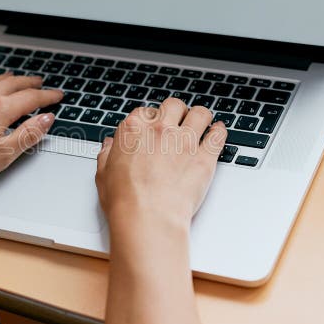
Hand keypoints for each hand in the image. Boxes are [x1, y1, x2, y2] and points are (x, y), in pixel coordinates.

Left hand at [0, 72, 62, 193]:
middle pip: (12, 84)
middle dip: (29, 82)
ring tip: (14, 76)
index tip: (58, 96)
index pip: (31, 98)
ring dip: (6, 77)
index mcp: (0, 109)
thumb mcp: (5, 154)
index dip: (48, 97)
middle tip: (40, 83)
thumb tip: (46, 120)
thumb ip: (28, 134)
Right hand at [95, 98, 226, 238]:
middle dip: (176, 112)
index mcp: (133, 130)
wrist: (148, 218)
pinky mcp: (204, 156)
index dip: (150, 119)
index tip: (153, 127)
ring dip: (200, 117)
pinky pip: (218, 135)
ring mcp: (184, 141)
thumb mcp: (103, 174)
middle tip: (177, 121)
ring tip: (201, 122)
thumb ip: (107, 154)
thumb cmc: (125, 200)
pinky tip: (218, 131)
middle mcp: (160, 129)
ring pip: (200, 114)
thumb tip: (109, 146)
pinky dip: (219, 132)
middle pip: (174, 106)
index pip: (145, 112)